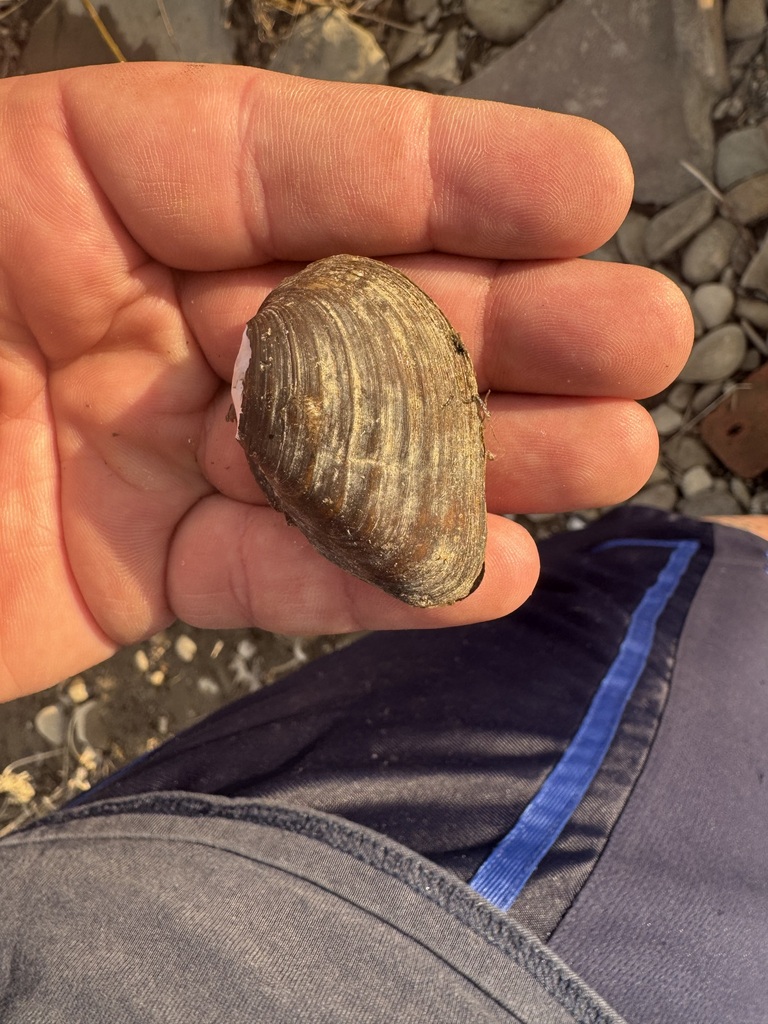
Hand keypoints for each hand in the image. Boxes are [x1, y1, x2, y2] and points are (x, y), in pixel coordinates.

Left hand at [0, 63, 690, 699]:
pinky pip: (269, 574)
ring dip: (474, 459)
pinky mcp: (130, 570)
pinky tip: (484, 572)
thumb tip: (272, 181)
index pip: (281, 161)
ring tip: (608, 460)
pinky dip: (372, 577)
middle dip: (500, 323)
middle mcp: (120, 308)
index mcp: (57, 185)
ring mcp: (137, 446)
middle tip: (641, 336)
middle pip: (339, 306)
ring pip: (329, 449)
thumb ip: (80, 181)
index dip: (442, 171)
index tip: (585, 187)